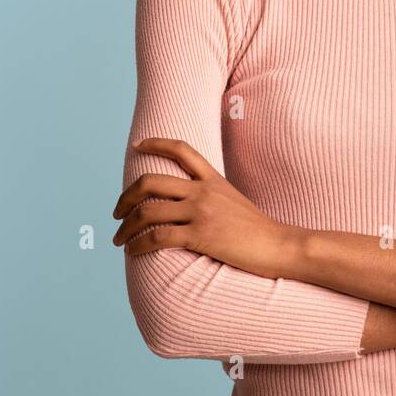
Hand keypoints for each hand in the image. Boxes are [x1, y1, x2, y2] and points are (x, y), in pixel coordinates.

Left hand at [113, 138, 298, 278]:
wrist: (279, 245)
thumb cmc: (258, 230)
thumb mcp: (234, 201)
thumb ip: (211, 195)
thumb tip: (186, 203)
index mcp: (213, 179)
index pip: (181, 149)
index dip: (155, 143)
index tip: (136, 146)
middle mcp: (203, 191)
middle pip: (151, 182)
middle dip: (125, 197)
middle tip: (117, 213)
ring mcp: (201, 212)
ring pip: (148, 212)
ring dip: (126, 227)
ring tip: (119, 239)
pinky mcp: (200, 236)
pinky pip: (157, 237)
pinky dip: (138, 245)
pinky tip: (133, 252)